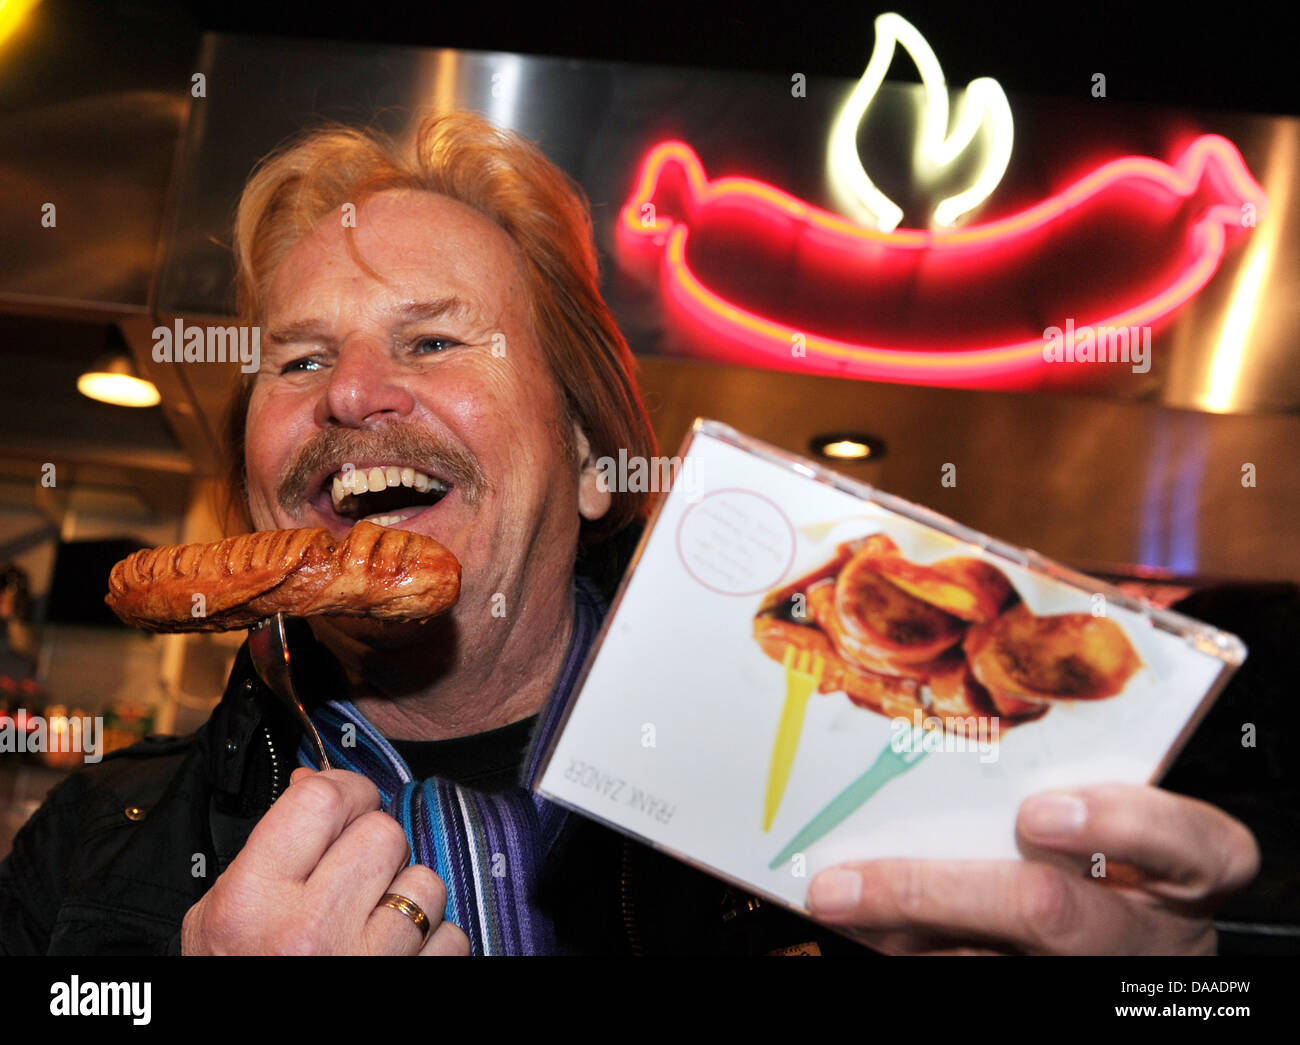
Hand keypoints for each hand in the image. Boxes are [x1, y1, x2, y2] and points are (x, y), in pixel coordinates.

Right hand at [182, 767, 469, 954]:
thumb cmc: (237, 982)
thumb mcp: (217, 920)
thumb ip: (266, 849)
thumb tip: (315, 784)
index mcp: (251, 904)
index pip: (322, 799)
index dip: (344, 792)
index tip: (348, 804)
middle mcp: (308, 933)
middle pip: (383, 833)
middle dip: (375, 848)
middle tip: (354, 876)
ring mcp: (367, 966)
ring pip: (425, 882)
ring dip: (407, 897)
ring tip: (371, 925)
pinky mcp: (411, 992)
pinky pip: (452, 936)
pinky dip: (433, 945)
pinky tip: (396, 958)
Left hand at [805, 784, 1259, 953]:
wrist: (1133, 953)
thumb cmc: (1123, 854)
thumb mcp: (1127, 809)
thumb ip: (1068, 768)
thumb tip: (947, 714)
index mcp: (1188, 867)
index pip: (1193, 845)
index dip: (1120, 828)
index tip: (1038, 812)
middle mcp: (1149, 932)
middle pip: (1053, 918)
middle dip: (940, 893)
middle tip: (851, 881)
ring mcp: (1097, 974)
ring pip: (992, 961)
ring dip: (899, 928)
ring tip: (834, 897)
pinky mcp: (1053, 997)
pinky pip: (970, 977)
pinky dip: (907, 952)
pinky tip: (857, 925)